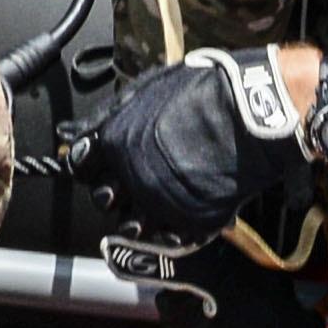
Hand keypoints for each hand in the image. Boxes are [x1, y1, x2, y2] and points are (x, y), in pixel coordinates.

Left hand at [88, 50, 311, 247]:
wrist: (252, 113)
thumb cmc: (204, 92)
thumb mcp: (149, 90)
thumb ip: (111, 116)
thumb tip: (75, 131)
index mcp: (114, 142)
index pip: (81, 167)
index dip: (91, 165)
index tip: (102, 162)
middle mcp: (129, 179)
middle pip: (104, 199)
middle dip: (113, 192)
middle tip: (133, 180)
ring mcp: (158, 205)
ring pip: (132, 227)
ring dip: (140, 216)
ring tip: (161, 200)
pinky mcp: (188, 224)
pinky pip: (169, 238)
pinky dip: (172, 230)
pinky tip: (182, 212)